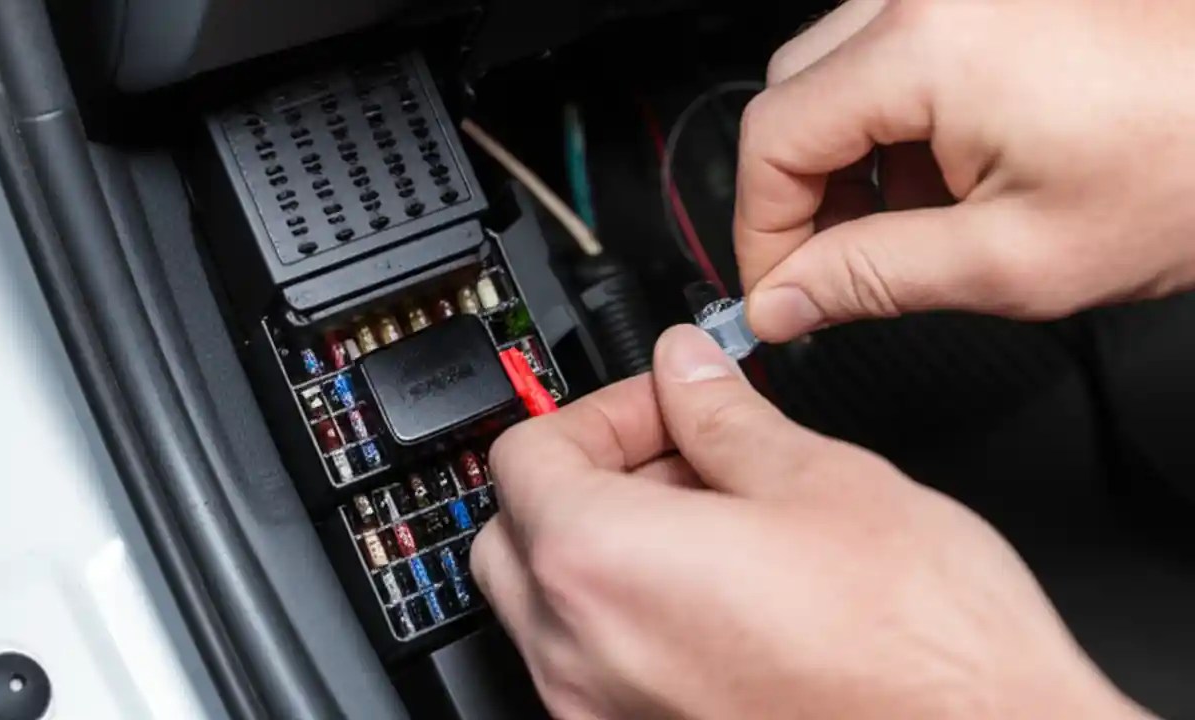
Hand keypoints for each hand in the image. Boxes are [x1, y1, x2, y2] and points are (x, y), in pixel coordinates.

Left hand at [472, 325, 1144, 718]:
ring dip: (610, 546)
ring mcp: (605, 716)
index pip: (526, 454)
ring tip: (718, 522)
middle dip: (591, 475)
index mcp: (601, 566)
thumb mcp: (820, 482)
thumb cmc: (922, 653)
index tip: (664, 403)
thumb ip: (721, 414)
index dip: (599, 410)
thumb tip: (686, 369)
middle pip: (520, 532)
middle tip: (681, 454)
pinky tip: (724, 592)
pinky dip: (633, 614)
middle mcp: (581, 656)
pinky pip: (600, 666)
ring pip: (555, 606)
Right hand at [736, 0, 1194, 342]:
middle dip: (799, 194)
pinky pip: (892, 52)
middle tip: (835, 270)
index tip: (781, 292)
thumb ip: (872, 280)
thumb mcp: (1014, 259)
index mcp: (925, 48)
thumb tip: (782, 302)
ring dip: (848, 158)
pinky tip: (950, 174)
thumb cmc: (1189, 166)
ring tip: (917, 224)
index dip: (761, 231)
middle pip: (791, 95)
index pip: (771, 139)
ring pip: (835, 73)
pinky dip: (895, 122)